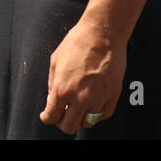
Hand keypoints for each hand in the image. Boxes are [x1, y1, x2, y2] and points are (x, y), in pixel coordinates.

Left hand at [39, 16, 125, 134]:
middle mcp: (80, 98)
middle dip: (63, 122)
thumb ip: (52, 84)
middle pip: (69, 126)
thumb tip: (52, 99)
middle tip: (62, 114)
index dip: (47, 117)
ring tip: (77, 105)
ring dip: (80, 116)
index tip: (48, 115)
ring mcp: (98, 99)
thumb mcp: (55, 61)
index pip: (51, 117)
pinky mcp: (113, 96)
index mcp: (62, 89)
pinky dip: (96, 112)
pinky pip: (103, 115)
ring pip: (87, 123)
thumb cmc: (77, 43)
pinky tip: (91, 102)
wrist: (102, 34)